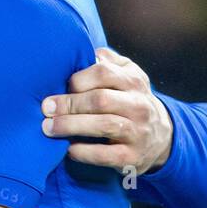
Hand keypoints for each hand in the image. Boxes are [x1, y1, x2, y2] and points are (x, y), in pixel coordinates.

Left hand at [41, 47, 173, 174]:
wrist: (161, 137)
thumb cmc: (129, 99)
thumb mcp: (126, 75)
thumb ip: (106, 60)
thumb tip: (78, 50)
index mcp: (134, 81)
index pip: (105, 73)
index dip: (78, 79)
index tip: (58, 86)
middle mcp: (139, 105)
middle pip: (101, 99)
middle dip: (69, 103)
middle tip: (45, 108)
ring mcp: (138, 132)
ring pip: (104, 125)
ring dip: (71, 125)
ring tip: (48, 128)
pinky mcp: (133, 157)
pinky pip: (105, 155)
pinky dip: (83, 152)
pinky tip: (67, 149)